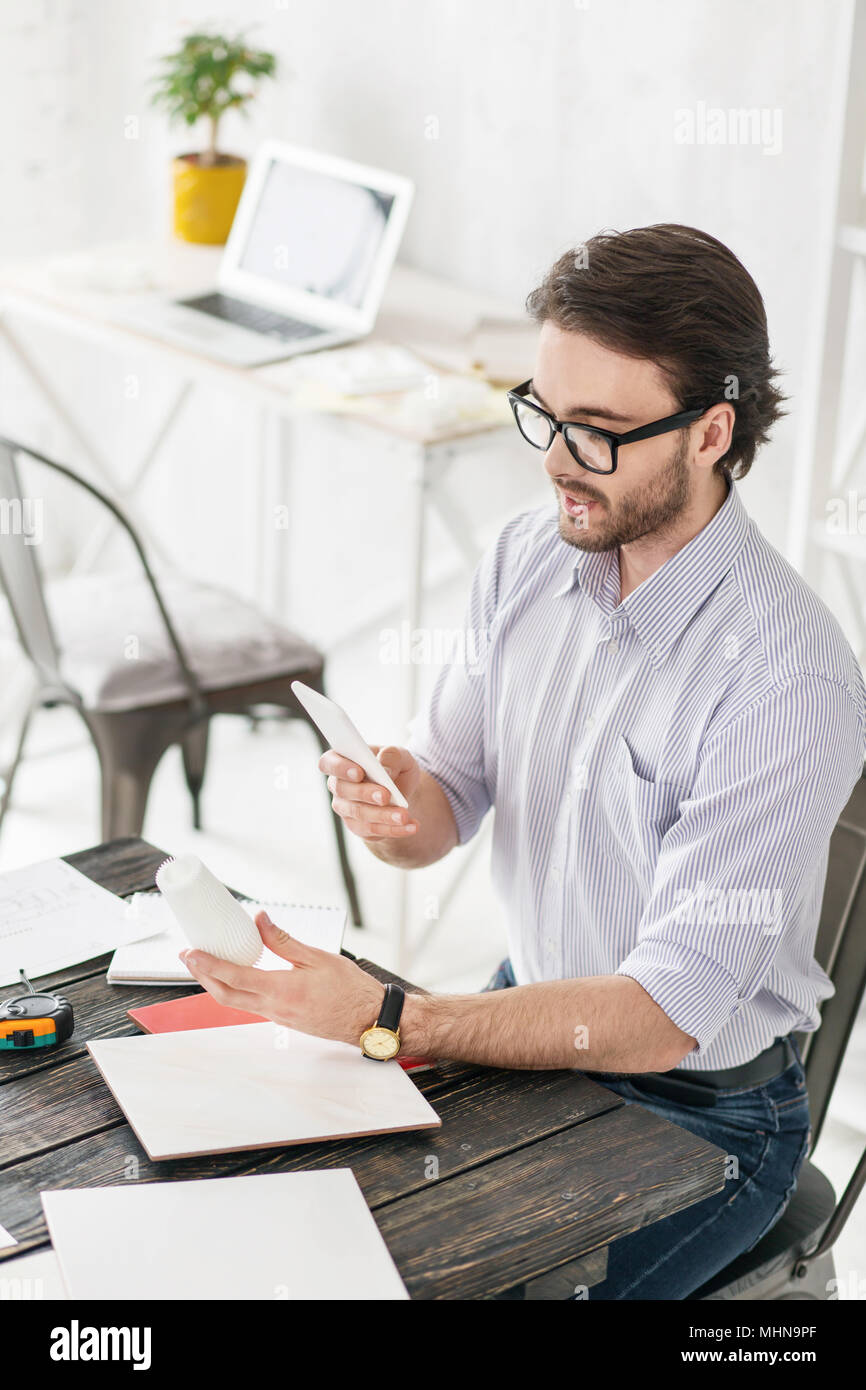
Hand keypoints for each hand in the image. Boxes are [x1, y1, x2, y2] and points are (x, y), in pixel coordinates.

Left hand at [179, 911, 384, 1045]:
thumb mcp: (318, 957)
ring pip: (236, 1002)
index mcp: (282, 990)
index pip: (234, 977)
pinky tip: (238, 975)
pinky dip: (237, 989)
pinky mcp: (283, 1019)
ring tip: (206, 963)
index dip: (208, 964)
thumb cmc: (350, 989)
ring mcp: (277, 1017)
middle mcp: (274, 1008)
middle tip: (188, 956)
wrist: (368, 1020)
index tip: (191, 952)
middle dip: (202, 975)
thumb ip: (284, 940)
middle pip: (225, 995)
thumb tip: (259, 920)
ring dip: (217, 983)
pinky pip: (251, 1004)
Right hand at [318, 743, 420, 841]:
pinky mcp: (359, 826)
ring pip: (360, 814)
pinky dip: (394, 829)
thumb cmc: (395, 767)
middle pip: (343, 790)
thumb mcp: (400, 756)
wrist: (403, 791)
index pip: (329, 762)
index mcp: (343, 760)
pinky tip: (411, 826)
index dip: (340, 767)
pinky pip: (373, 830)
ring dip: (383, 816)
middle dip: (365, 793)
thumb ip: (392, 756)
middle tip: (385, 796)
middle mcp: (339, 785)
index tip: (359, 772)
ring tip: (404, 815)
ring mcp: (346, 808)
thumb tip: (385, 768)